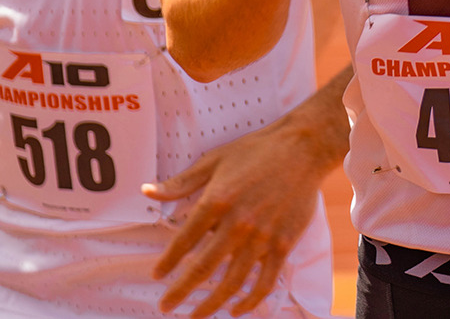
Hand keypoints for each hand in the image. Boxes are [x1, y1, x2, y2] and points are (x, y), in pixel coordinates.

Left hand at [147, 116, 326, 315]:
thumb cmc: (256, 151)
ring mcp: (262, 237)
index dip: (168, 263)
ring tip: (196, 315)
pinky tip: (237, 309)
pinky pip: (265, 282)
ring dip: (211, 304)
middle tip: (166, 305)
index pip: (184, 242)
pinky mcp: (283, 244)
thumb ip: (180, 183)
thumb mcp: (213, 161)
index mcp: (216, 202)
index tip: (157, 275)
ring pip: (232, 282)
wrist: (302, 148)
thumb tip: (147, 191)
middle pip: (203, 268)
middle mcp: (237, 224)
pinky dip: (250, 301)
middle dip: (181, 291)